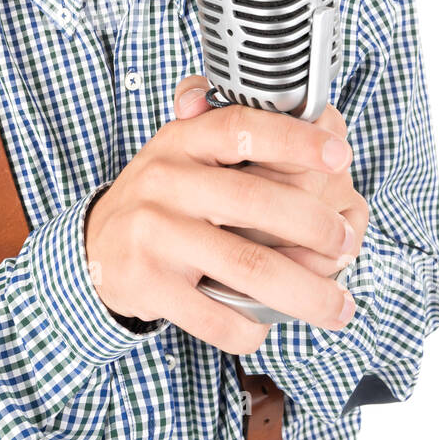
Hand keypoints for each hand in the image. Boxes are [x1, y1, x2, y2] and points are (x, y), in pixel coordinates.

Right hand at [84, 79, 359, 355]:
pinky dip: (251, 326)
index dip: (294, 140)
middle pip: (256, 203)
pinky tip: (266, 325)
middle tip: (345, 245)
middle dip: (316, 228)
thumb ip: (228, 125)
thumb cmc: (161, 199)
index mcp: (182, 141)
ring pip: (248, 266)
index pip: (241, 128)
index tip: (339, 154)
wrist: (93, 249)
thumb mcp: (181, 150)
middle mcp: (166, 182)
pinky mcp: (149, 283)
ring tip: (338, 306)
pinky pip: (215, 314)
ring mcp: (155, 234)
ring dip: (306, 292)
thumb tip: (307, 113)